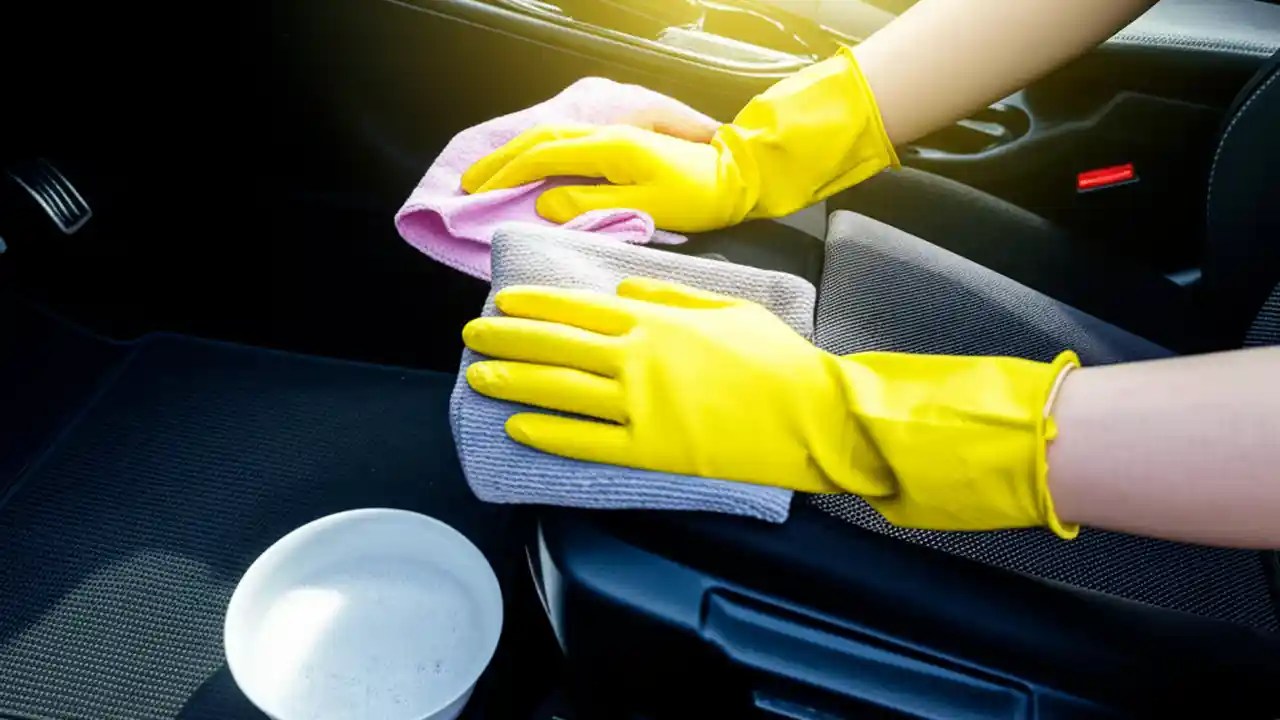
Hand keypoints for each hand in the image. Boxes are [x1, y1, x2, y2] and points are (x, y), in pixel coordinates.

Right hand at [461, 124, 753, 232]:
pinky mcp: (619, 145)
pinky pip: (566, 144)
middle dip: (501, 161)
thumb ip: (591, 206)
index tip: (477, 192)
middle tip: (468, 183)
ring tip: (488, 175)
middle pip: (539, 140)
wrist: (735, 177)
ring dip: (516, 155)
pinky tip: (529, 168)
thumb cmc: (696, 197)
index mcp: (608, 147)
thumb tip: (545, 205)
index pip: (543, 156)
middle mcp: (605, 134)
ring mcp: (612, 136)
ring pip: (551, 137)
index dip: (506, 174)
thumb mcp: (645, 207)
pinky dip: (538, 155)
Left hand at [462, 278, 1079, 536]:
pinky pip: (587, 442)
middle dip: (508, 340)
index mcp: (656, 319)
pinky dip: (549, 433)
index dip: (535, 306)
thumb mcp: (727, 305)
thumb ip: (670, 292)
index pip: (578, 309)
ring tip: (478, 378)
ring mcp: (641, 406)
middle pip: (556, 347)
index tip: (502, 303)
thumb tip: (625, 286)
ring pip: (560, 391)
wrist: (813, 413)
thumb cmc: (777, 356)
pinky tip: (520, 426)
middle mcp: (638, 358)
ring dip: (514, 382)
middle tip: (472, 336)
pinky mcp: (652, 449)